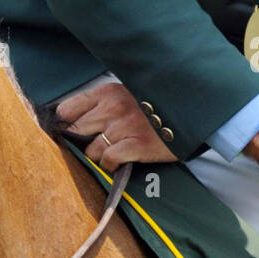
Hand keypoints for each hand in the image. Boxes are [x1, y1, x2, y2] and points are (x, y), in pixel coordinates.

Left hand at [55, 82, 177, 170]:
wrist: (192, 113)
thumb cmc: (157, 107)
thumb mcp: (129, 94)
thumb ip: (104, 103)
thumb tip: (75, 121)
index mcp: (108, 92)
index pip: (67, 110)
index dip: (66, 125)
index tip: (73, 133)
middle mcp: (113, 107)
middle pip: (76, 131)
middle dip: (82, 142)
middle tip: (94, 146)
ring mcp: (124, 126)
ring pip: (91, 150)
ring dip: (98, 156)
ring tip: (112, 154)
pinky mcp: (137, 144)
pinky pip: (108, 160)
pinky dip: (110, 166)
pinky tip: (120, 163)